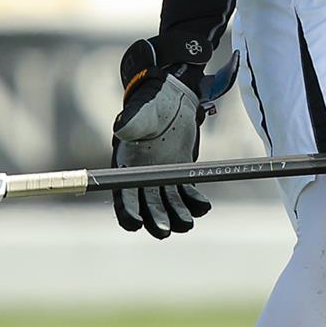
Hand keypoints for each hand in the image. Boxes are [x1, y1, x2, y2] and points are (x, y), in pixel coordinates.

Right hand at [111, 35, 212, 238]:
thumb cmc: (154, 101)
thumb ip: (133, 121)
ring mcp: (160, 176)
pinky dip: (193, 202)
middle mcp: (140, 174)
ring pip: (167, 204)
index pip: (122, 194)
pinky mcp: (178, 174)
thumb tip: (121, 129)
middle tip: (166, 231)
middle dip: (155, 219)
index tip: (135, 223)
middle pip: (145, 205)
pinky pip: (185, 194)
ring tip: (188, 223)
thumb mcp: (144, 110)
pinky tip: (203, 206)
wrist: (174, 95)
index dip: (127, 210)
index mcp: (125, 163)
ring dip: (176, 215)